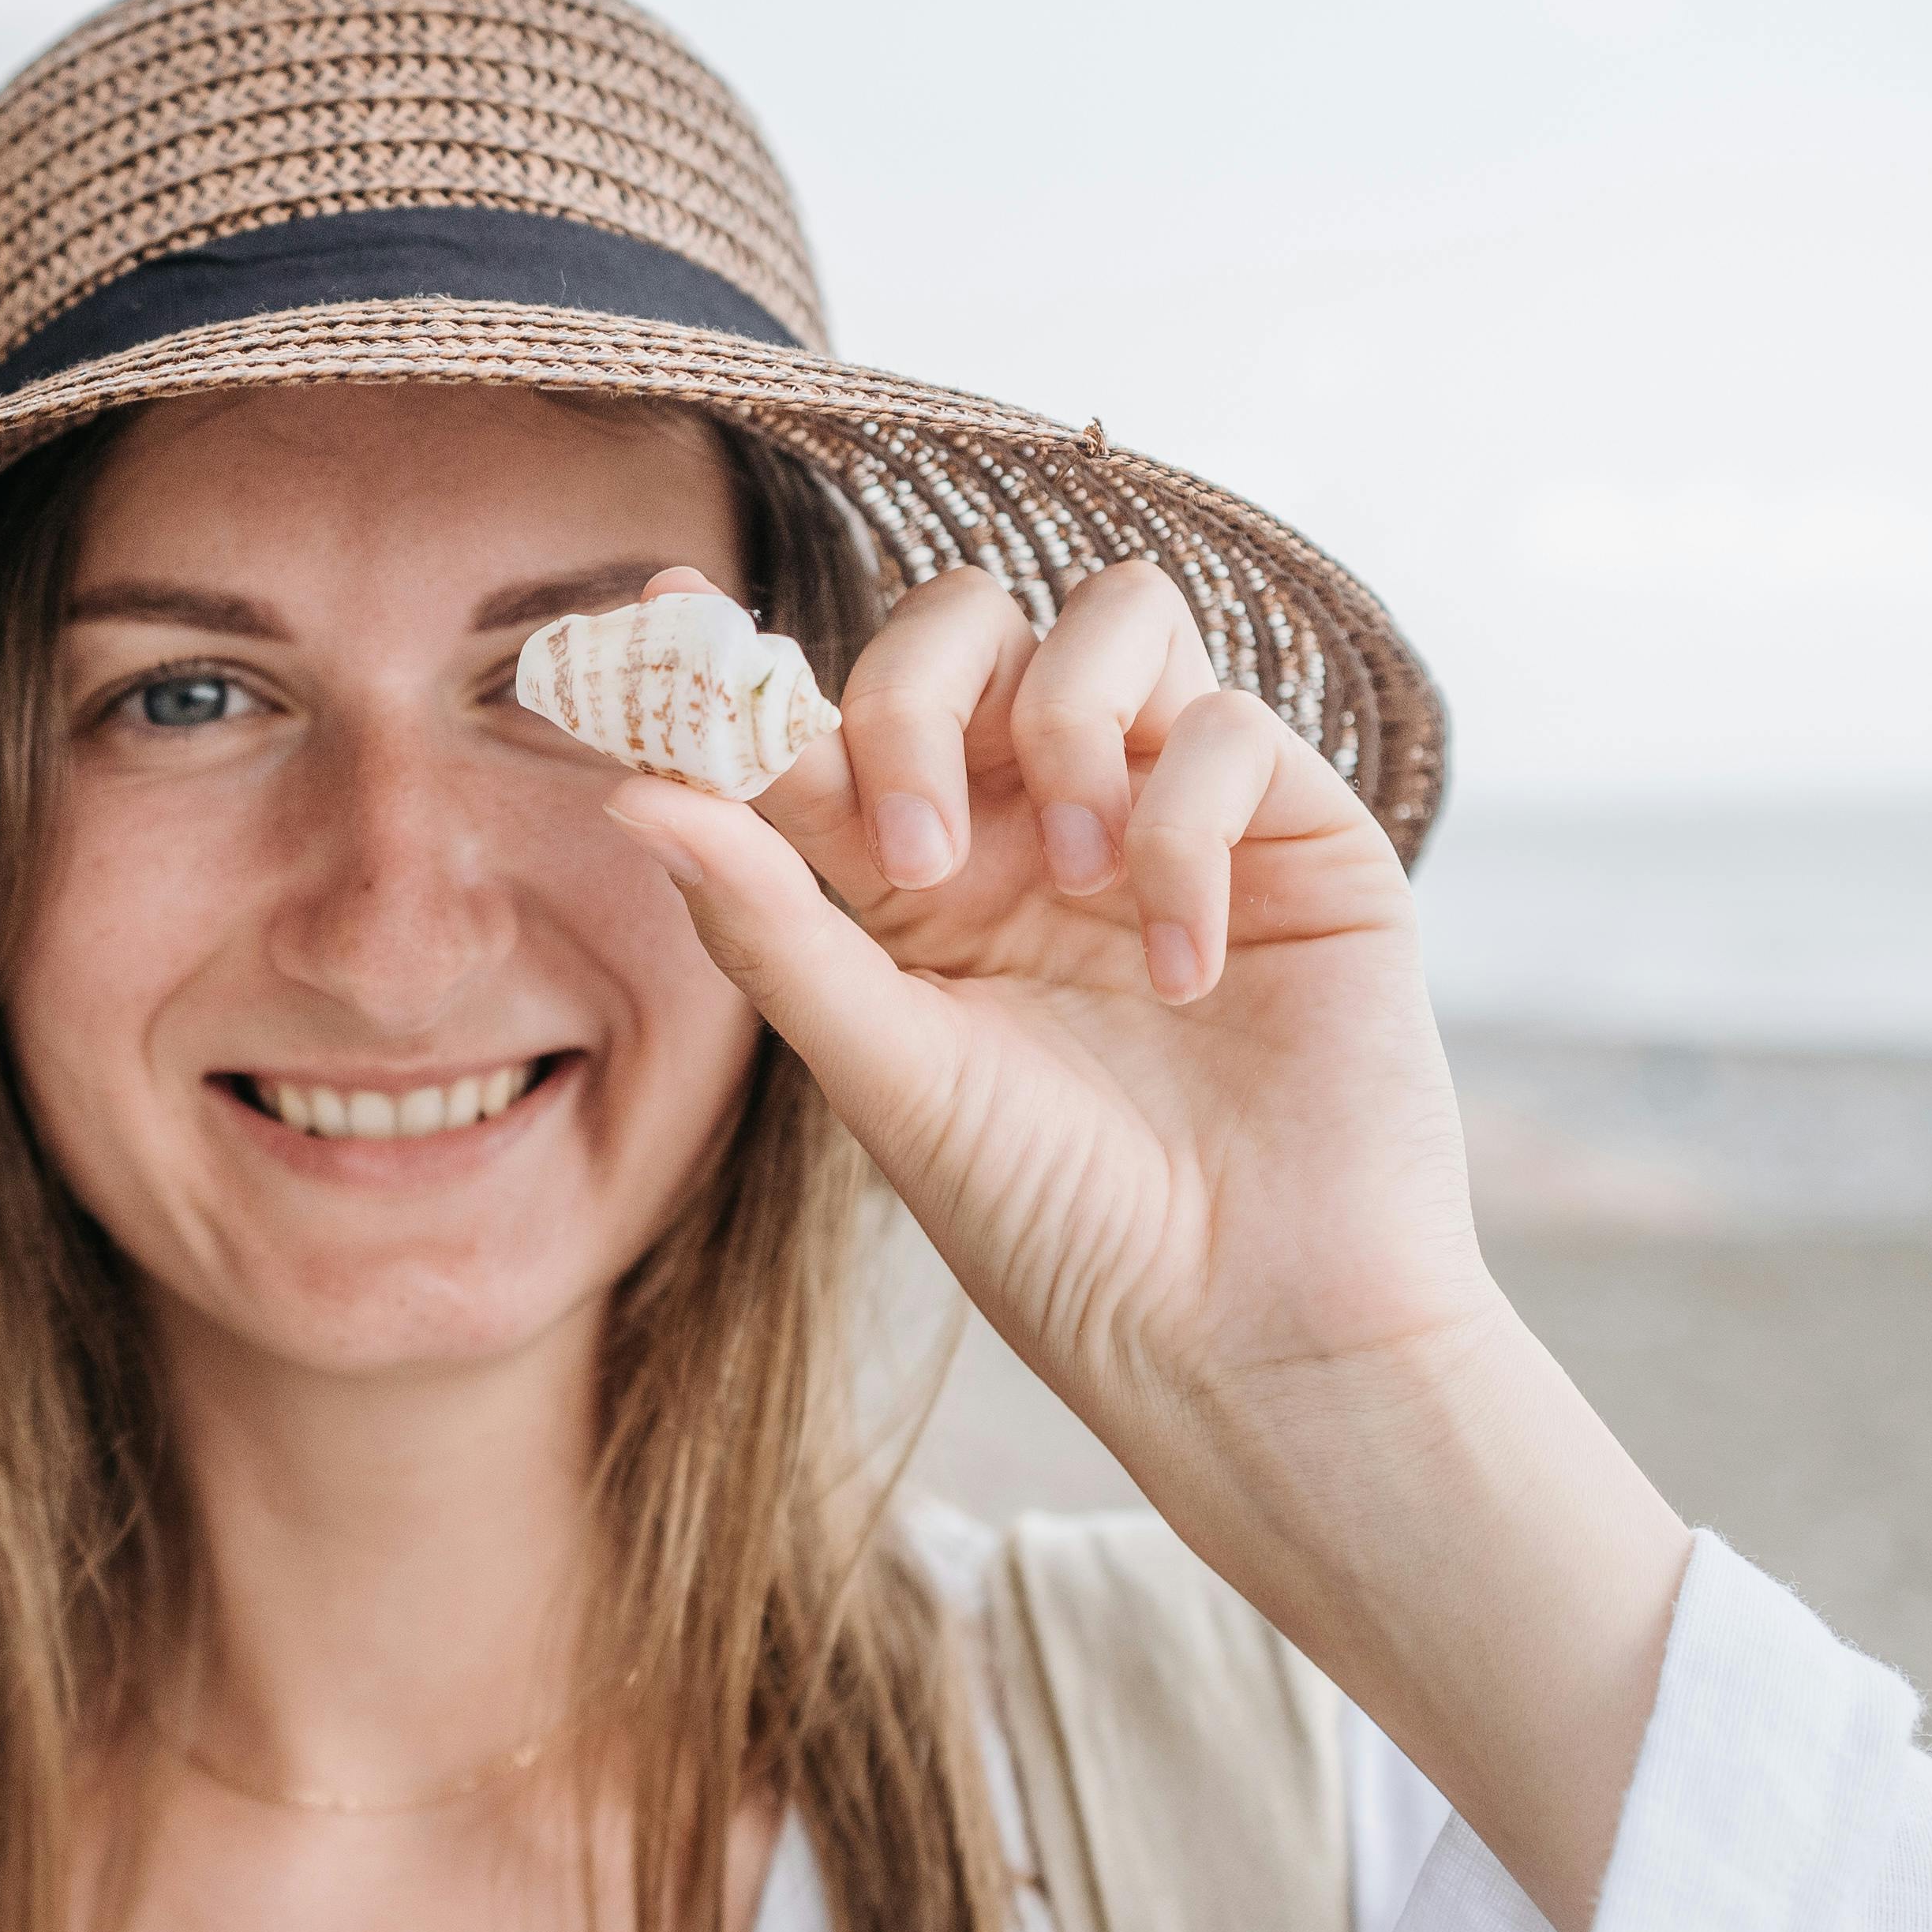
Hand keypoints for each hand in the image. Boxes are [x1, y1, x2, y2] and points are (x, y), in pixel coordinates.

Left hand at [602, 562, 1690, 1931]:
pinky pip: (1227, 722)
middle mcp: (1040, 825)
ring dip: (1064, 724)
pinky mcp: (1299, 831)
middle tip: (914, 853)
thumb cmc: (1061, 1229)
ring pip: (1116, 612)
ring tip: (1073, 882)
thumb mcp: (888, 1074)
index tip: (657, 601)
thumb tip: (633, 797)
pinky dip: (1185, 830)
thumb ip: (770, 927)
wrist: (1251, 1330)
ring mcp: (1170, 814)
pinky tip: (1185, 975)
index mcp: (919, 882)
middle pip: (966, 620)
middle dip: (916, 693)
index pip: (817, 723)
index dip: (738, 655)